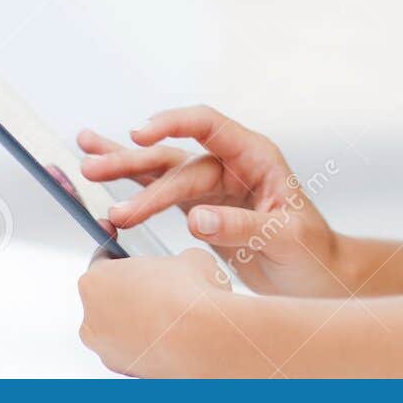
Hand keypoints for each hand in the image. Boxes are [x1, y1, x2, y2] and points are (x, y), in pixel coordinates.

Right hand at [77, 105, 347, 297]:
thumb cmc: (311, 253)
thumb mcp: (285, 240)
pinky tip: (104, 174)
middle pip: (175, 156)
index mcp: (256, 158)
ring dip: (124, 172)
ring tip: (85, 168)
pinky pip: (161, 192)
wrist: (318, 278)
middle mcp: (231, 165)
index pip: (210, 127)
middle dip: (134, 163)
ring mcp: (213, 186)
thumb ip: (243, 227)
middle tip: (95, 173)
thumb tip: (197, 219)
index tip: (141, 134)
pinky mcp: (200, 208)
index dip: (174, 124)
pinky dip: (132, 186)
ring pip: (161, 172)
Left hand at [78, 248, 264, 377]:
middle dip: (127, 294)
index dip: (122, 260)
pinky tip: (170, 336)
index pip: (101, 263)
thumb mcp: (187, 258)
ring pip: (116, 331)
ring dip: (135, 323)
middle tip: (157, 289)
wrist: (202, 337)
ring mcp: (106, 350)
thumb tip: (186, 267)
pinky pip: (131, 352)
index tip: (135, 261)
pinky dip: (146, 345)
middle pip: (104, 301)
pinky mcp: (126, 371)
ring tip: (168, 315)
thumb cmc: (187, 297)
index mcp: (95, 282)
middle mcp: (92, 319)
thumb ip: (173, 262)